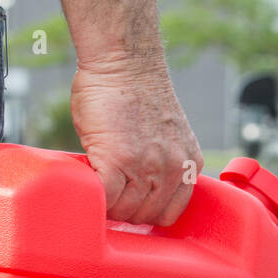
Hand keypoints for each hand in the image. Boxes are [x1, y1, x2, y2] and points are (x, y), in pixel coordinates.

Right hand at [70, 58, 203, 225]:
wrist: (124, 62)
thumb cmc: (134, 92)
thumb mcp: (166, 135)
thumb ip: (160, 163)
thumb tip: (138, 190)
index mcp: (189, 163)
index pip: (170, 213)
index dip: (146, 213)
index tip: (129, 205)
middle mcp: (173, 168)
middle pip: (146, 215)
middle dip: (124, 210)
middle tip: (107, 195)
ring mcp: (148, 166)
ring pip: (126, 211)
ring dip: (108, 204)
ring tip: (97, 188)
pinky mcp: (119, 160)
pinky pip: (107, 198)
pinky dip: (95, 196)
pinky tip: (89, 184)